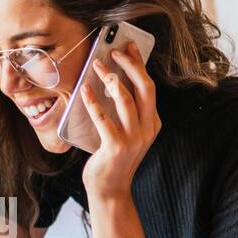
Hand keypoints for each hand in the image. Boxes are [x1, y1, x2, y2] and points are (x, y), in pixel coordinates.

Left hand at [80, 41, 159, 200]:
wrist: (110, 191)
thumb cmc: (113, 159)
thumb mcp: (127, 133)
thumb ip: (125, 112)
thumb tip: (111, 80)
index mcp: (153, 123)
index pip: (149, 87)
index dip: (139, 64)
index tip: (129, 46)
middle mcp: (148, 129)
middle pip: (144, 88)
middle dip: (130, 65)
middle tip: (114, 51)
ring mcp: (134, 139)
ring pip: (125, 99)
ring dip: (109, 78)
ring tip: (95, 66)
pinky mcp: (116, 147)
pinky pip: (103, 118)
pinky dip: (93, 101)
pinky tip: (84, 90)